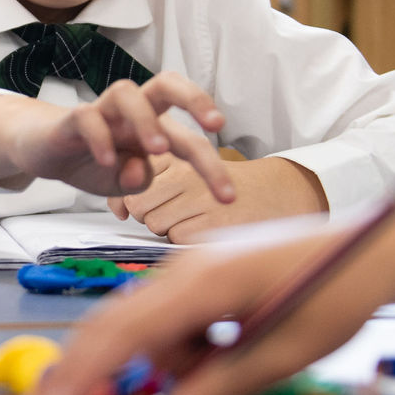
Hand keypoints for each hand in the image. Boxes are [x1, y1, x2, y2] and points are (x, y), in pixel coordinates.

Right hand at [0, 73, 235, 201]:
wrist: (45, 154)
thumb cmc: (92, 163)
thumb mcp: (121, 183)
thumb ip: (137, 181)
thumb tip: (137, 171)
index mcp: (153, 127)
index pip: (189, 140)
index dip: (211, 167)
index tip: (227, 197)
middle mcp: (132, 112)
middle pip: (167, 83)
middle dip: (196, 99)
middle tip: (216, 125)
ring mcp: (102, 111)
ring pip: (127, 91)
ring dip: (147, 119)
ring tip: (157, 150)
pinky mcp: (72, 119)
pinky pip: (87, 117)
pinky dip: (100, 138)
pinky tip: (106, 161)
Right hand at [23, 225, 394, 394]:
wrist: (376, 248)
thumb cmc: (336, 296)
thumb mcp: (280, 353)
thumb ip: (220, 389)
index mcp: (201, 284)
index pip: (125, 332)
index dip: (86, 372)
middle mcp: (185, 269)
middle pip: (120, 324)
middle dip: (91, 369)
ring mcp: (194, 267)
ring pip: (153, 328)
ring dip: (172, 367)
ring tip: (226, 389)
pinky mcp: (208, 273)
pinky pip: (177, 318)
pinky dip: (189, 350)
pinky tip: (228, 357)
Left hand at [108, 154, 327, 241]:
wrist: (276, 193)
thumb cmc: (221, 185)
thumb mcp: (187, 168)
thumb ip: (150, 180)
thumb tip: (117, 209)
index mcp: (176, 155)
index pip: (131, 181)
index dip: (130, 197)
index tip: (139, 202)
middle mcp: (185, 173)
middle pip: (138, 205)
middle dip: (147, 214)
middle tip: (172, 211)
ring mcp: (200, 199)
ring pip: (155, 223)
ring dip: (166, 228)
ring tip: (191, 217)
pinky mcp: (213, 224)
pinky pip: (177, 238)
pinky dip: (185, 239)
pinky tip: (204, 227)